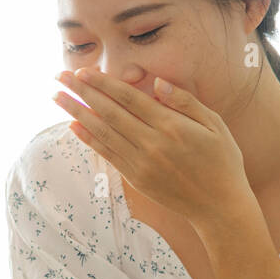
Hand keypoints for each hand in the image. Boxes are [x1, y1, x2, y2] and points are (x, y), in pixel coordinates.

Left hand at [53, 67, 258, 232]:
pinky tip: (74, 126)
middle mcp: (152, 144)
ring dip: (77, 113)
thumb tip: (157, 83)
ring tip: (57, 98)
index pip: (130, 99)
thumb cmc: (222, 161)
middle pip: (110, 112)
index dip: (104, 84)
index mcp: (172, 126)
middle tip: (61, 76)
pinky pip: (108, 155)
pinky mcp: (136, 178)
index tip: (83, 72)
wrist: (219, 206)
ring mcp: (142, 163)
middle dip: (82, 92)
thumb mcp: (214, 124)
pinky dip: (89, 139)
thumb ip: (185, 102)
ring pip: (103, 133)